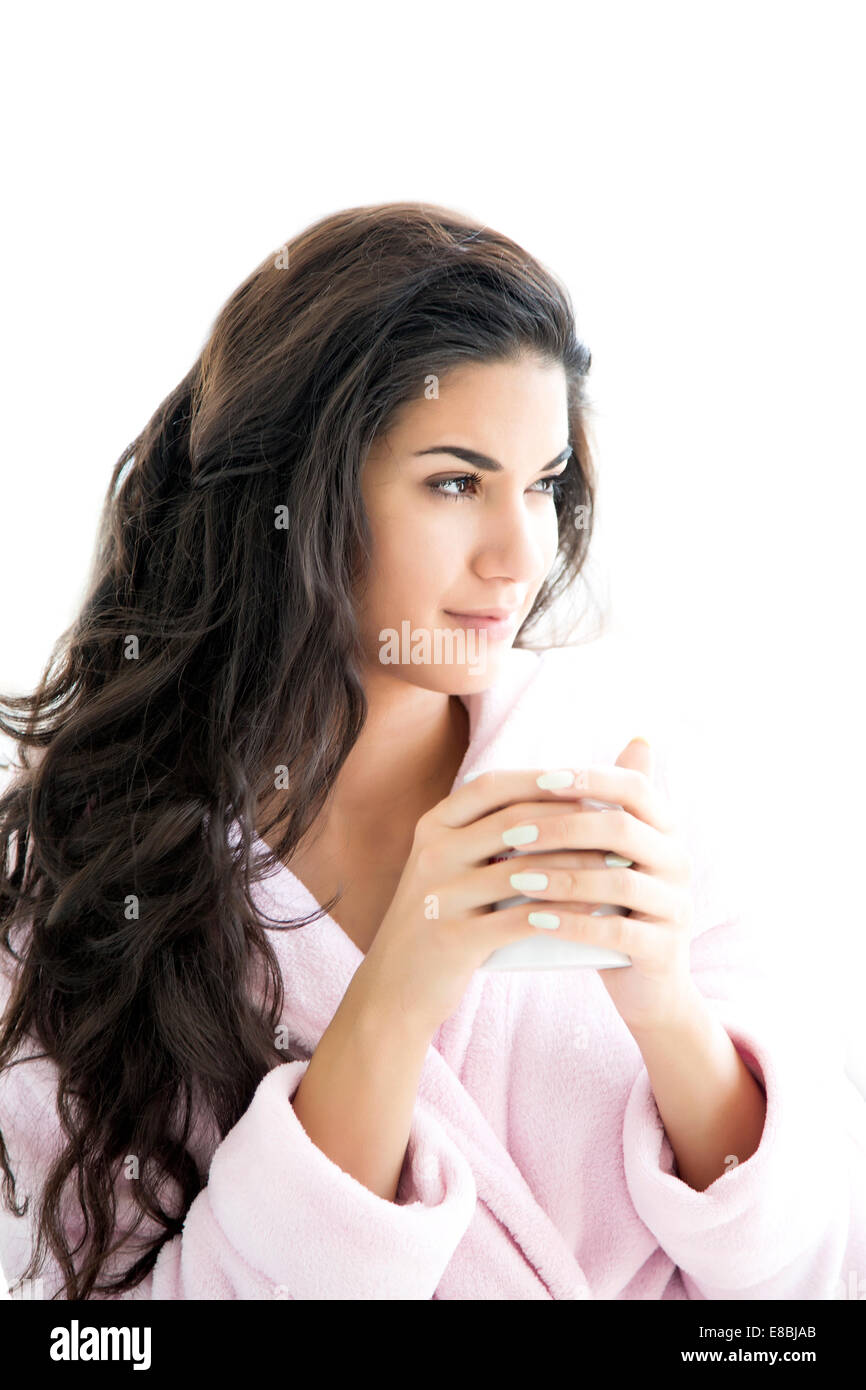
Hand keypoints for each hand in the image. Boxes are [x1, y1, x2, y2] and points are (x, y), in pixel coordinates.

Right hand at [358, 758, 688, 1038]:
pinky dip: (563, 911)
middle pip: (513, 821)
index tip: (587, 777)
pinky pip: (520, 919)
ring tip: (618, 866)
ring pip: (523, 870)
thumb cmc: (440, 919)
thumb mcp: (447, 866)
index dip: (540, 778)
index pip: (492, 787)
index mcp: (433, 827)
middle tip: (618, 823)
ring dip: (578, 866)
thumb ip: (482, 833)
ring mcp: (440, 896)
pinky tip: (595, 910)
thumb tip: (550, 798)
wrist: (395, 985)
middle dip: (571, 819)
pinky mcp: (453, 939)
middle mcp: (432, 853)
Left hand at [507, 737, 695, 1032]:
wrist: (645, 985)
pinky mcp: (664, 949)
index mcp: (664, 830)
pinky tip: (535, 920)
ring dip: (562, 877)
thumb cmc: (614, 908)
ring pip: (619, 881)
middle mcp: (677, 861)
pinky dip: (573, 924)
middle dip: (562, 827)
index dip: (590, 779)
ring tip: (516, 878)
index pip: (635, 787)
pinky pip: (617, 932)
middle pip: (622, 829)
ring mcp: (675, 906)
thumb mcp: (609, 856)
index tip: (540, 779)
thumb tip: (604, 746)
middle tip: (512, 833)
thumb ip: (599, 809)